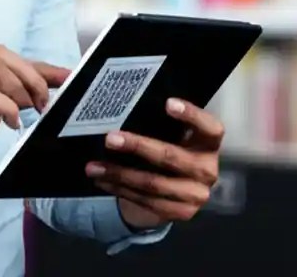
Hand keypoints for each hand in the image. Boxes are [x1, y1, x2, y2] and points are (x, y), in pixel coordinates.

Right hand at [0, 45, 70, 182]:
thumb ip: (21, 96)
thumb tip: (53, 90)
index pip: (23, 62)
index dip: (50, 69)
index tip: (73, 77)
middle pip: (9, 57)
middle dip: (32, 79)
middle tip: (42, 106)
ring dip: (20, 92)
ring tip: (24, 114)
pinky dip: (6, 109)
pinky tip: (10, 124)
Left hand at [86, 98, 222, 229]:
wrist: (170, 190)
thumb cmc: (163, 147)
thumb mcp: (161, 131)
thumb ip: (142, 112)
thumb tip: (85, 85)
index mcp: (207, 143)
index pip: (211, 128)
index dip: (193, 116)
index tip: (167, 103)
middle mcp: (207, 168)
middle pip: (172, 157)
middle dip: (138, 146)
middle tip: (110, 138)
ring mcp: (196, 194)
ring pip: (154, 183)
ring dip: (119, 174)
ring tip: (92, 166)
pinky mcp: (181, 212)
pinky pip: (146, 201)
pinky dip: (120, 190)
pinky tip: (101, 181)